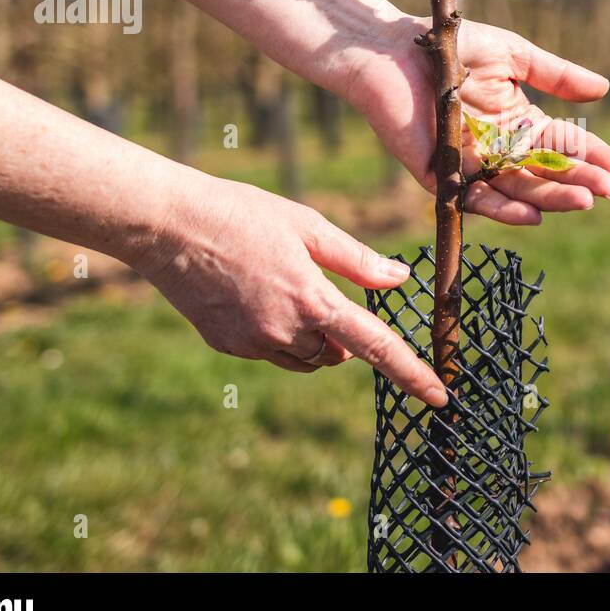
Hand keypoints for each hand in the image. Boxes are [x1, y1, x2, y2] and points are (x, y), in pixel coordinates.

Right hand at [130, 173, 446, 405]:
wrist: (168, 226)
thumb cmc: (243, 214)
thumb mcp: (309, 226)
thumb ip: (358, 260)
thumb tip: (401, 280)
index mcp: (313, 300)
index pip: (376, 346)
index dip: (411, 373)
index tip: (440, 396)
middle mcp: (285, 332)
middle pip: (337, 353)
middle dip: (343, 334)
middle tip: (321, 290)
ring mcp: (253, 344)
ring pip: (305, 358)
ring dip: (313, 338)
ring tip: (285, 287)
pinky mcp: (228, 346)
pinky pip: (269, 351)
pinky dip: (277, 334)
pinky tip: (254, 295)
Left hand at [350, 16, 609, 224]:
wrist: (395, 45)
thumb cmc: (453, 43)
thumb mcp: (515, 56)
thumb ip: (556, 76)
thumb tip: (604, 90)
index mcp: (519, 122)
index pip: (565, 146)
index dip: (596, 158)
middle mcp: (499, 148)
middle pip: (547, 173)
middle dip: (581, 182)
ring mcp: (471, 164)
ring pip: (519, 190)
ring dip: (553, 197)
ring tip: (585, 200)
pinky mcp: (440, 175)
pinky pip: (474, 198)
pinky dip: (504, 209)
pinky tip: (535, 214)